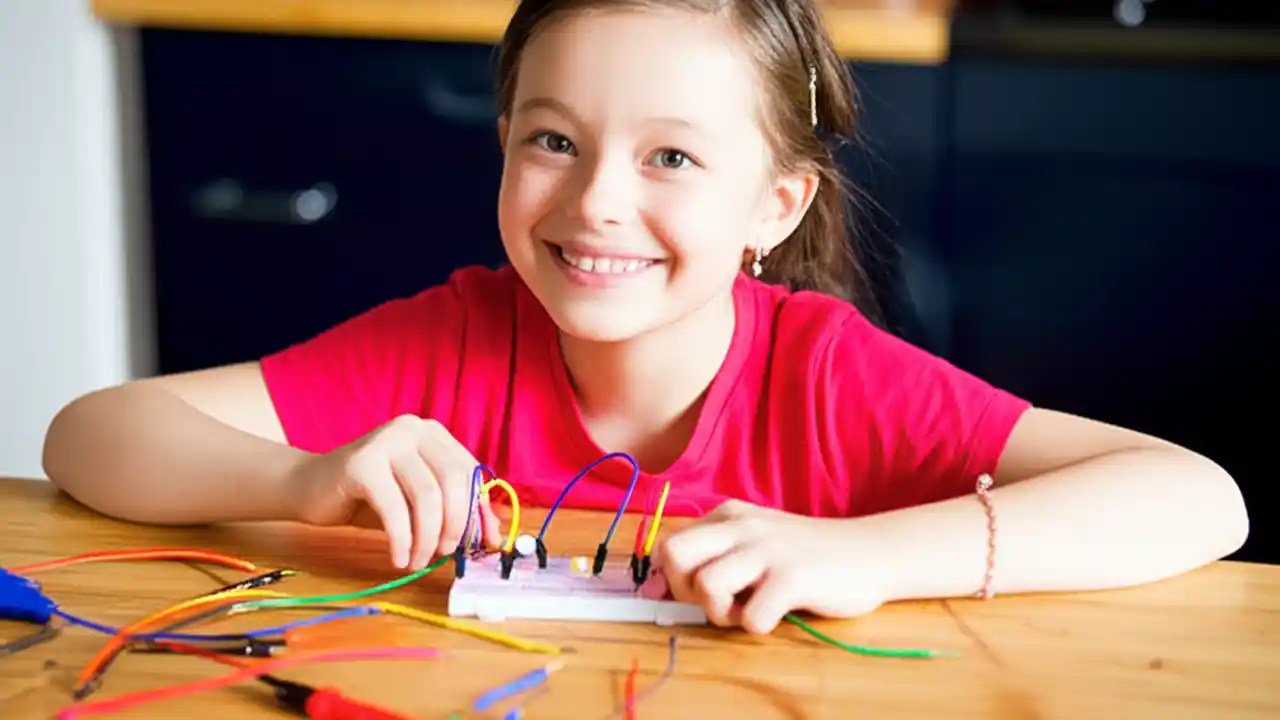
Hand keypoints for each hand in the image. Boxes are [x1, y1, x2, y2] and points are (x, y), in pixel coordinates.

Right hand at [286, 415, 500, 570]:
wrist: (308, 488)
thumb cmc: (368, 498)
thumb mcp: (417, 503)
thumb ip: (454, 512)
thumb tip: (494, 537)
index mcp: (434, 434)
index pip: (470, 471)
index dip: (479, 511)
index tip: (482, 546)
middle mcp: (413, 429)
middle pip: (453, 480)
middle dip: (455, 525)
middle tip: (444, 555)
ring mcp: (387, 441)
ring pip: (427, 496)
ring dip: (427, 538)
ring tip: (417, 561)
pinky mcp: (361, 463)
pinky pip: (394, 508)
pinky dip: (401, 539)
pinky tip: (398, 558)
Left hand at [652, 500, 894, 633]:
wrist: (870, 552)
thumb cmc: (807, 554)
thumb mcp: (756, 541)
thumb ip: (715, 555)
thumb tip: (657, 589)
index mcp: (728, 514)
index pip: (670, 543)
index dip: (674, 577)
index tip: (697, 592)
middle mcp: (742, 525)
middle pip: (675, 555)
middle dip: (684, 589)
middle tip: (714, 601)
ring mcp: (767, 549)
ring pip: (707, 586)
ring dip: (720, 613)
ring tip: (746, 610)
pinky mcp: (792, 577)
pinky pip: (750, 617)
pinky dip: (757, 626)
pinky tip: (775, 615)